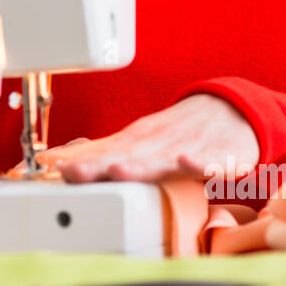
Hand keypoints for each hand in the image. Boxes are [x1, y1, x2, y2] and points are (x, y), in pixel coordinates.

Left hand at [33, 94, 260, 183]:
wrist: (233, 112)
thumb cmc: (179, 133)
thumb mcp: (138, 140)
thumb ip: (103, 152)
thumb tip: (60, 160)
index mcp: (138, 141)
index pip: (103, 151)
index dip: (78, 161)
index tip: (52, 169)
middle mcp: (158, 142)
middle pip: (125, 156)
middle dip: (97, 165)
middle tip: (72, 173)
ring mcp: (187, 147)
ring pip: (162, 159)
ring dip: (140, 165)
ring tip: (118, 170)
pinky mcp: (219, 155)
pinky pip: (210, 160)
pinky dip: (199, 162)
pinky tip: (188, 162)